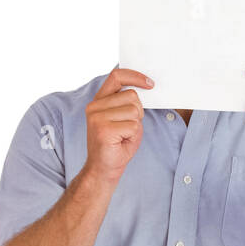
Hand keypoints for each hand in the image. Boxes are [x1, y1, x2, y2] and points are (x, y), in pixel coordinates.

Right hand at [85, 67, 150, 183]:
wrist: (103, 169)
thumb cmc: (116, 144)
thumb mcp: (124, 118)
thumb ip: (129, 102)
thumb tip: (146, 87)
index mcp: (98, 101)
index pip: (116, 76)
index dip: (135, 76)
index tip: (150, 83)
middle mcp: (94, 106)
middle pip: (132, 96)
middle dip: (137, 112)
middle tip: (127, 128)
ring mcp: (97, 117)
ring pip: (134, 111)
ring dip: (135, 126)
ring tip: (123, 136)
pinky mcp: (103, 129)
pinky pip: (133, 125)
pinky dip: (133, 136)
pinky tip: (121, 142)